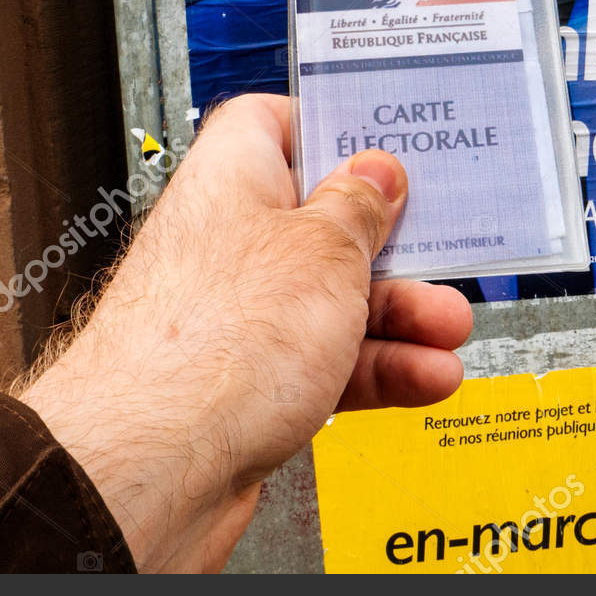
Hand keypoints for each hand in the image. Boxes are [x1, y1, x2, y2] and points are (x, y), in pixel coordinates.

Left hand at [14, 94, 471, 571]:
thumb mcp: (324, 254)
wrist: (147, 471)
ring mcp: (236, 317)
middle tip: (440, 252)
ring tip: (447, 328)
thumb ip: (358, 209)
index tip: (390, 147)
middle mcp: (227, 243)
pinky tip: (422, 377)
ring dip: (398, 316)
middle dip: (392, 246)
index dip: (334, 129)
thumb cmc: (210, 348)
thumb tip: (375, 173)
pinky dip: (376, 368)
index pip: (276, 123)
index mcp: (231, 180)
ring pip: (332, 301)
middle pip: (323, 222)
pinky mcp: (247, 384)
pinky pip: (325, 362)